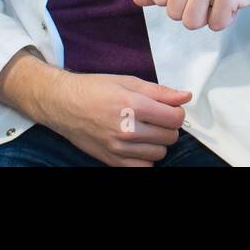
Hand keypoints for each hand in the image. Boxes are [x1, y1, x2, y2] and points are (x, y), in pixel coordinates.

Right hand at [42, 70, 191, 166]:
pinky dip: (146, 158)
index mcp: (132, 105)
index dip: (177, 111)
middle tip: (157, 118)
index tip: (169, 108)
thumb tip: (185, 97)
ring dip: (159, 142)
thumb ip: (159, 91)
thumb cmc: (94, 89)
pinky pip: (143, 167)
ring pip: (159, 153)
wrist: (63, 104)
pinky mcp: (111, 160)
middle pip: (170, 136)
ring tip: (146, 130)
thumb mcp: (128, 81)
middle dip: (169, 126)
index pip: (174, 118)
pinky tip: (139, 145)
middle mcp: (126, 129)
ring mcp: (118, 148)